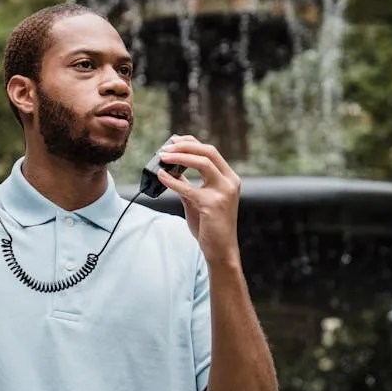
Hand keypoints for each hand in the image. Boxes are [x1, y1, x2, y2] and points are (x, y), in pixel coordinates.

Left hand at [155, 135, 240, 265]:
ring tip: (162, 157)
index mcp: (229, 178)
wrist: (220, 250)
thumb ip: (187, 184)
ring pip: (203, 163)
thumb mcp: (197, 199)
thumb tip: (170, 170)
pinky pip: (188, 187)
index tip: (174, 141)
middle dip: (185, 146)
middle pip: (208, 152)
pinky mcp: (213, 204)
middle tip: (165, 147)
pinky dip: (172, 180)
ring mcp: (224, 192)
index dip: (191, 143)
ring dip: (180, 157)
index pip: (211, 152)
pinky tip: (161, 176)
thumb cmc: (209, 225)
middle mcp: (230, 182)